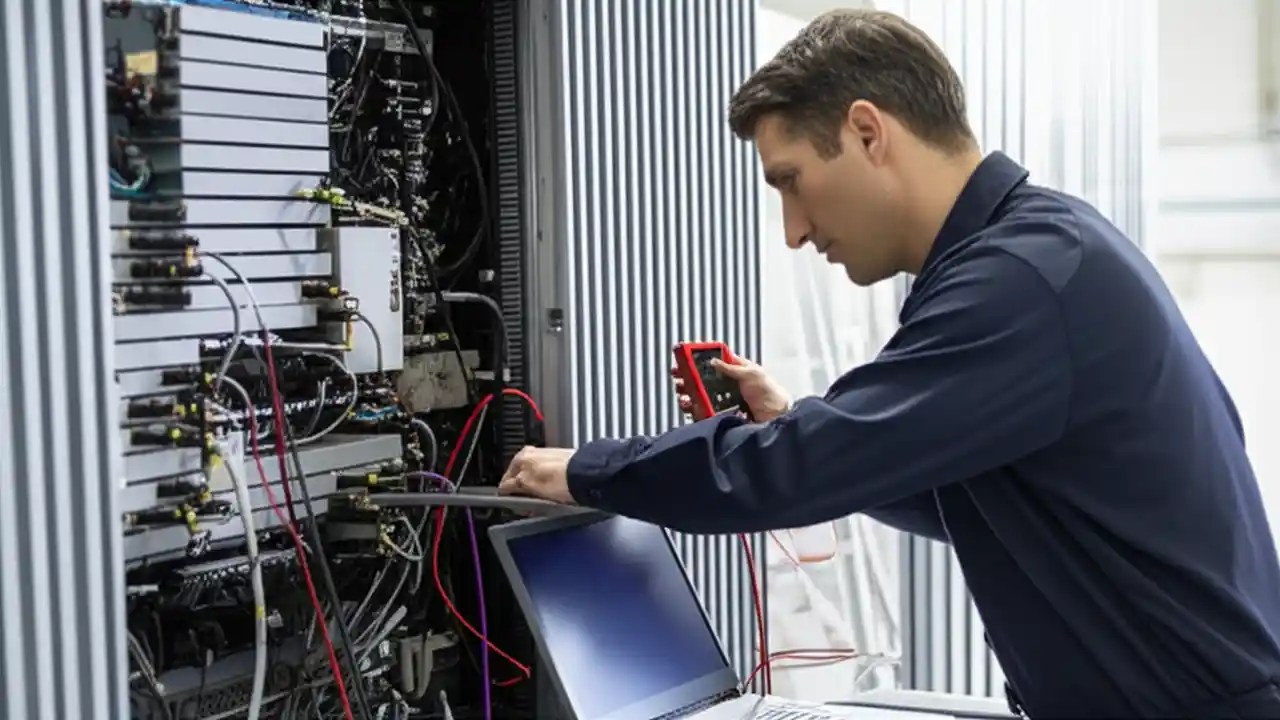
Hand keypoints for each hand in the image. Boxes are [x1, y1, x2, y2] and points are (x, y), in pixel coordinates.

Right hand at [498, 446, 577, 504]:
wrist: (586, 475)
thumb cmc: (558, 478)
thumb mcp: (526, 484)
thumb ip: (511, 487)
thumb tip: (503, 490)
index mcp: (521, 456)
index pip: (506, 479)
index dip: (508, 495)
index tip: (514, 506)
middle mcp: (534, 454)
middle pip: (522, 479)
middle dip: (524, 494)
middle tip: (529, 508)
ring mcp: (550, 459)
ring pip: (537, 481)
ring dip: (537, 493)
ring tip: (544, 504)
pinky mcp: (563, 465)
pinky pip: (551, 481)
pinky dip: (550, 490)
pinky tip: (555, 497)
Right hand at [671, 355, 791, 422]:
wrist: (775, 419)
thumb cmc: (769, 393)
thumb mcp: (752, 374)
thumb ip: (731, 368)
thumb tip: (712, 361)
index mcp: (735, 370)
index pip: (714, 360)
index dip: (698, 357)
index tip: (683, 355)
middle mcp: (726, 385)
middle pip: (701, 377)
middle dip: (686, 375)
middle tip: (677, 375)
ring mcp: (721, 401)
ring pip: (697, 394)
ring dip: (686, 392)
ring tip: (682, 393)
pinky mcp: (719, 416)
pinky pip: (701, 411)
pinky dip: (692, 408)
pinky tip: (688, 405)